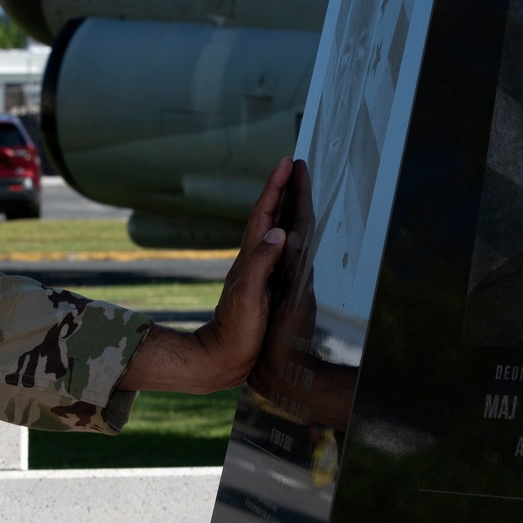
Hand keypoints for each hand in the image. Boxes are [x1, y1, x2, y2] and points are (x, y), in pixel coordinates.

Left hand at [116, 158, 292, 393]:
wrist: (223, 358)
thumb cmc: (236, 331)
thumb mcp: (249, 297)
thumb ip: (261, 264)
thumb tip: (279, 232)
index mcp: (250, 258)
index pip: (264, 214)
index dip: (276, 188)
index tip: (287, 163)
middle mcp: (253, 259)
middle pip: (270, 216)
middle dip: (283, 189)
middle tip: (297, 165)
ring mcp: (258, 271)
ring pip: (275, 230)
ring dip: (286, 206)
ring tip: (300, 186)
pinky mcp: (265, 284)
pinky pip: (280, 249)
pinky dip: (289, 232)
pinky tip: (295, 231)